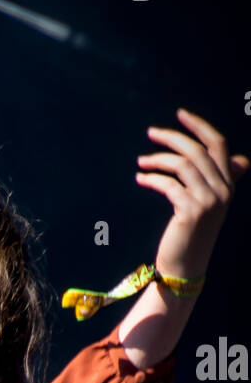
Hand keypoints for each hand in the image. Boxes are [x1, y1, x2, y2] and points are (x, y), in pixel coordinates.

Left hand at [135, 109, 247, 280]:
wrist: (185, 268)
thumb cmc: (193, 234)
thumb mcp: (212, 205)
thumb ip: (225, 180)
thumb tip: (241, 160)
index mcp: (228, 184)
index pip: (218, 144)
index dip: (199, 125)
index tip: (179, 114)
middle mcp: (223, 190)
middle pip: (197, 150)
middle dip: (172, 137)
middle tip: (150, 133)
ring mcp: (208, 201)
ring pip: (182, 164)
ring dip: (158, 159)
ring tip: (141, 162)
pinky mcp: (191, 212)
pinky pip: (169, 184)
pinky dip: (152, 178)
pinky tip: (140, 179)